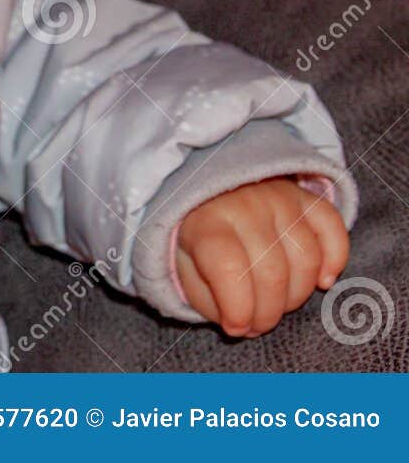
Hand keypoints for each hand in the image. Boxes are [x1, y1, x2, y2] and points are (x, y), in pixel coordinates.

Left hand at [174, 175, 349, 337]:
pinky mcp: (306, 198)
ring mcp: (279, 198)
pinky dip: (335, 261)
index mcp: (206, 223)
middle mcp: (244, 205)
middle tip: (259, 324)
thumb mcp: (188, 271)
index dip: (238, 308)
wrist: (213, 195)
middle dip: (268, 313)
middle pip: (272, 273)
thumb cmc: (202, 243)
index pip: (228, 269)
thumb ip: (210, 301)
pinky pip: (334, 230)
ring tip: (279, 303)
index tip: (236, 328)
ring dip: (297, 296)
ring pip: (306, 260)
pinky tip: (322, 282)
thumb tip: (242, 325)